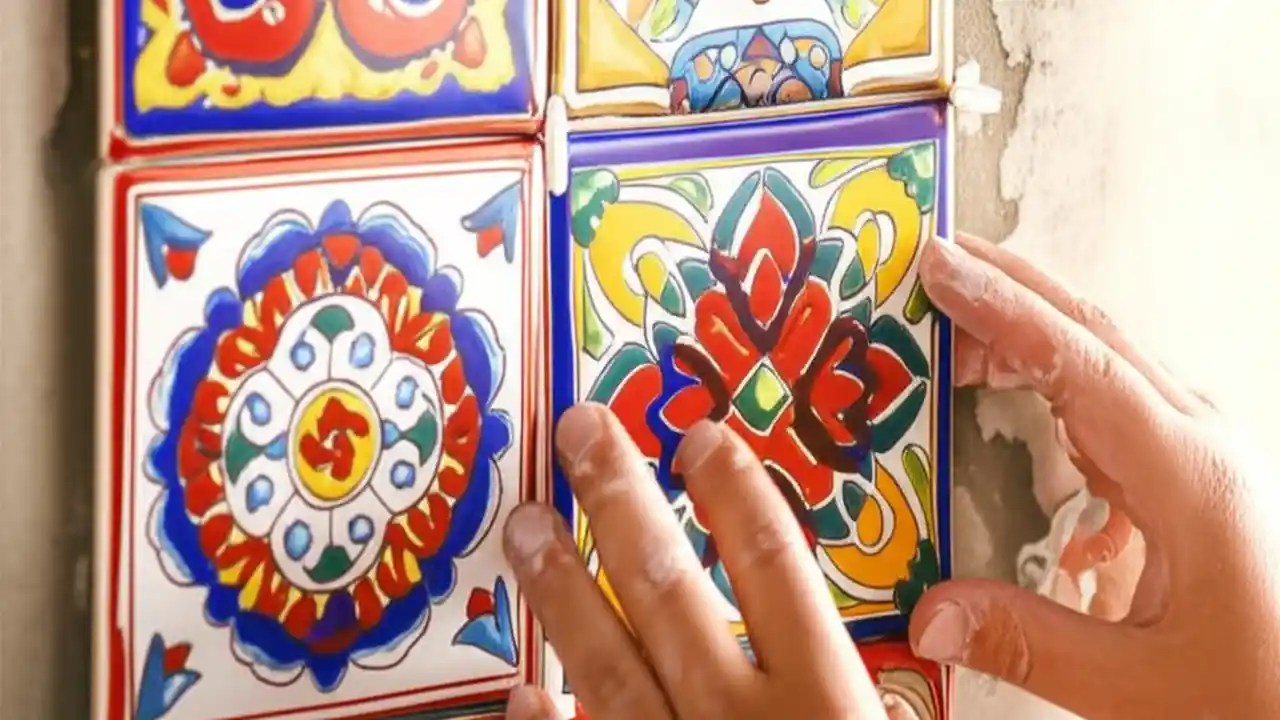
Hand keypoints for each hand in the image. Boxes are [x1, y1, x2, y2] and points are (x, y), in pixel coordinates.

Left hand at [501, 407, 893, 719]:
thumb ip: (849, 689)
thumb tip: (835, 621)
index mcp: (827, 698)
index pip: (772, 564)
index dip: (734, 489)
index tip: (701, 435)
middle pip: (669, 590)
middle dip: (620, 502)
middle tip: (580, 434)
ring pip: (608, 665)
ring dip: (560, 590)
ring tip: (527, 527)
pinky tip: (521, 690)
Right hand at [908, 235, 1279, 716]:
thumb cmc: (1263, 692)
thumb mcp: (1142, 689)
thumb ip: (1026, 644)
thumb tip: (927, 613)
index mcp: (1192, 477)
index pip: (1081, 364)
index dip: (1003, 309)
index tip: (940, 267)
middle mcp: (1200, 447)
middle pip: (1094, 339)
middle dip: (1010, 291)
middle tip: (933, 265)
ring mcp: (1200, 458)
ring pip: (1103, 367)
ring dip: (1027, 338)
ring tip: (955, 334)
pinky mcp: (1193, 481)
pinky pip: (1112, 412)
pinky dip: (1051, 388)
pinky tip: (1017, 410)